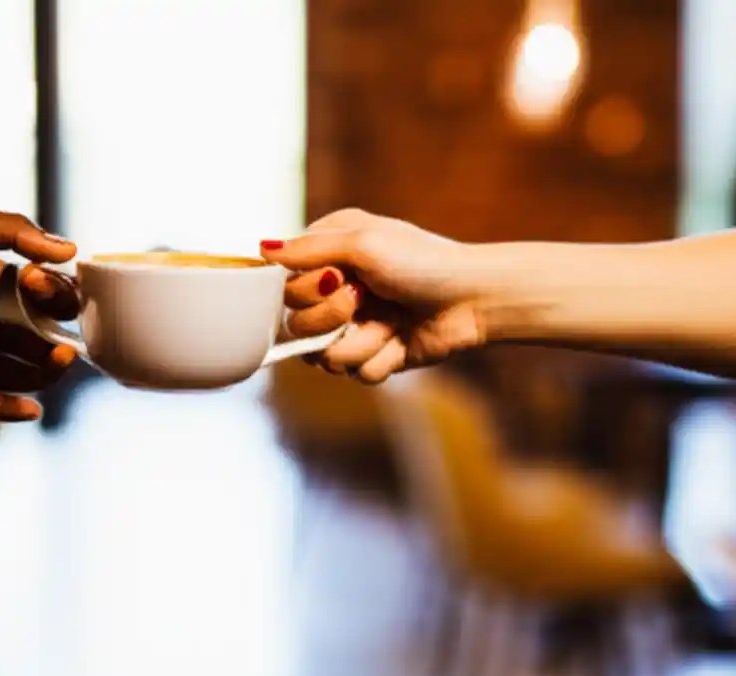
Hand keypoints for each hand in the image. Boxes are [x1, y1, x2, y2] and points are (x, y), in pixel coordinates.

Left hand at [0, 202, 79, 419]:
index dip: (53, 292)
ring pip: (14, 371)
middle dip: (57, 339)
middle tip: (66, 340)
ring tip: (58, 363)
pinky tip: (32, 409)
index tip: (41, 283)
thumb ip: (12, 231)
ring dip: (43, 374)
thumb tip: (69, 249)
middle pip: (34, 336)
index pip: (39, 294)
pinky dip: (6, 408)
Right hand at [261, 208, 489, 382]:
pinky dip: (382, 358)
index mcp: (328, 256)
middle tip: (364, 300)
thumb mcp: (363, 243)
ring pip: (323, 358)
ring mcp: (354, 326)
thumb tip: (261, 250)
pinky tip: (403, 341)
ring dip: (360, 342)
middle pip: (295, 327)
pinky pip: (356, 373)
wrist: (474, 299)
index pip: (282, 287)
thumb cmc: (423, 262)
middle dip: (331, 319)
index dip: (304, 291)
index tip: (336, 280)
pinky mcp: (375, 355)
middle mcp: (335, 291)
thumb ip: (309, 249)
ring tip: (389, 324)